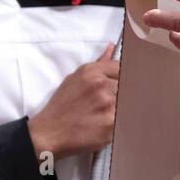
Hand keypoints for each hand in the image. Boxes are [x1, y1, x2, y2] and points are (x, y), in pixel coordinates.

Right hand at [28, 43, 119, 158]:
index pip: (123, 67)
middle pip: (128, 85)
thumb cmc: (62, 105)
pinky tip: (104, 125)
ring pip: (128, 103)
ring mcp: (108, 105)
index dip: (125, 77)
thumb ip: (99, 64)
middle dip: (123, 94)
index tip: (122, 84)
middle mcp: (101, 86)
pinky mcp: (111, 125)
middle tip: (111, 103)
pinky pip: (125, 120)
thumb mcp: (76, 78)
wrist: (50, 132)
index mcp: (92, 72)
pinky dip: (118, 123)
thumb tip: (112, 47)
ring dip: (121, 109)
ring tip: (104, 114)